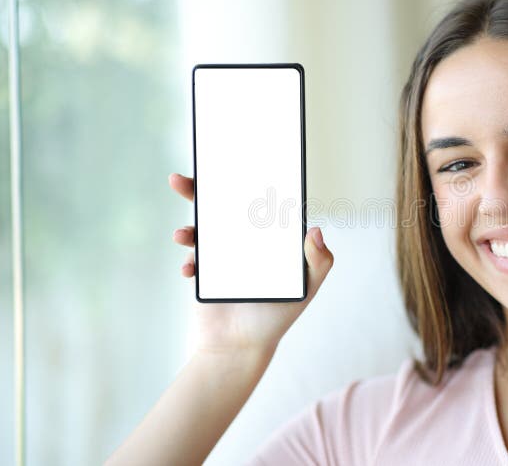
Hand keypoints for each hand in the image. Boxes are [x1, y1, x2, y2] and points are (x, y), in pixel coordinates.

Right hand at [168, 173, 333, 357]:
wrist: (240, 349)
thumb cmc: (277, 317)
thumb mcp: (307, 288)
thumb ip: (318, 261)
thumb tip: (315, 229)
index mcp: (268, 239)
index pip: (259, 204)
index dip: (250, 182)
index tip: (239, 164)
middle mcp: (244, 241)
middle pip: (223, 208)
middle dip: (203, 191)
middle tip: (184, 179)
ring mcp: (220, 255)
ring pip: (202, 229)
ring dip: (189, 227)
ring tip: (183, 234)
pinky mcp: (203, 273)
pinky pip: (191, 258)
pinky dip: (188, 261)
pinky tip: (189, 269)